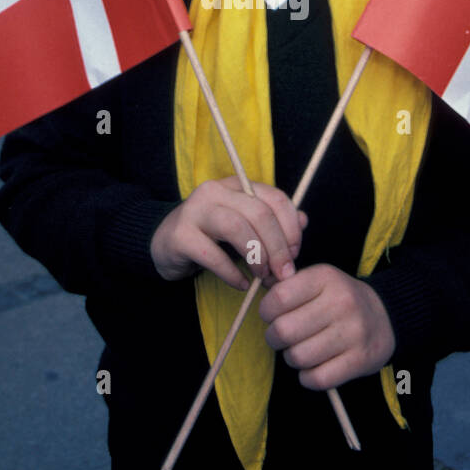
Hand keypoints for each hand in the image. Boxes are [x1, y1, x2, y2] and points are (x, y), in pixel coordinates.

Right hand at [150, 176, 306, 292]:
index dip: (291, 227)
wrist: (164, 244)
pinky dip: (232, 273)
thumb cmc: (212, 236)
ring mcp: (195, 211)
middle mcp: (215, 191)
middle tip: (284, 272)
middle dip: (278, 246)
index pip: (274, 198)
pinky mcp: (180, 236)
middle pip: (258, 212)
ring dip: (257, 256)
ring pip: (236, 227)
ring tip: (262, 276)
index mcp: (236, 185)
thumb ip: (274, 223)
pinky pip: (212, 255)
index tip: (295, 253)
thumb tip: (304, 221)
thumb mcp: (245, 226)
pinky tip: (242, 284)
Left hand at [259, 263, 394, 389]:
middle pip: (283, 331)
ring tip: (300, 350)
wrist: (385, 317)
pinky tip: (313, 367)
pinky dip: (307, 378)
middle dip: (274, 338)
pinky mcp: (360, 360)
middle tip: (281, 337)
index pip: (278, 298)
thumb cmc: (338, 299)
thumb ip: (287, 284)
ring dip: (292, 358)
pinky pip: (317, 379)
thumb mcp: (317, 280)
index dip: (266, 311)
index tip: (272, 315)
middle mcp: (341, 302)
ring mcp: (353, 332)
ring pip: (298, 357)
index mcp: (326, 278)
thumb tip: (260, 287)